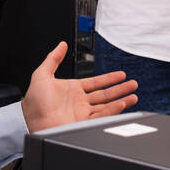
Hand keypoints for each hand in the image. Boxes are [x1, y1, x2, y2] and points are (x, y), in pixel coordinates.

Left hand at [21, 42, 137, 132]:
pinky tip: (124, 103)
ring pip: (107, 104)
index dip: (108, 78)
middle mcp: (79, 102)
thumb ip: (52, 59)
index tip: (120, 75)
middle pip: (104, 94)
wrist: (36, 124)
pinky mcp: (86, 124)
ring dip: (121, 98)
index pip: (95, 82)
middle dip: (119, 88)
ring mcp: (83, 114)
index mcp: (71, 90)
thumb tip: (61, 45)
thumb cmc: (35, 105)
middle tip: (132, 83)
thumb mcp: (41, 75)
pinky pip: (105, 115)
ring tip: (134, 94)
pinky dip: (115, 109)